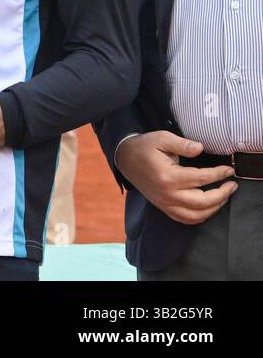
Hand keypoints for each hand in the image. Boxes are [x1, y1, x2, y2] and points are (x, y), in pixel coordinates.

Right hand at [115, 131, 236, 224]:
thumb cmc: (144, 147)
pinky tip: (208, 207)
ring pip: (197, 215)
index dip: (219, 174)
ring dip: (214, 208)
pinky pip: (186, 219)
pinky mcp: (163, 207)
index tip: (229, 170)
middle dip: (222, 194)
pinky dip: (201, 216)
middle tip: (232, 185)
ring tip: (223, 196)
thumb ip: (182, 144)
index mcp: (168, 176)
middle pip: (203, 201)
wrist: (125, 159)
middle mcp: (168, 194)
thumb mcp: (161, 138)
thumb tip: (201, 148)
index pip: (202, 178)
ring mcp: (165, 203)